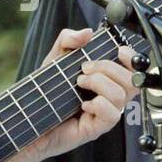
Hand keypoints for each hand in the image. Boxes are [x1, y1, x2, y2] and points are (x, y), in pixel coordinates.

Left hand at [19, 27, 137, 161]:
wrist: (28, 118)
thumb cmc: (45, 92)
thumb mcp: (55, 59)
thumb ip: (68, 40)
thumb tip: (86, 33)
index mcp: (106, 81)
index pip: (133, 70)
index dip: (132, 59)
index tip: (119, 50)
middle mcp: (109, 98)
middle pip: (131, 81)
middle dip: (108, 67)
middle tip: (85, 68)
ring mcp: (104, 114)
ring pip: (121, 95)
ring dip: (99, 83)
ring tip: (79, 83)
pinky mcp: (96, 129)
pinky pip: (111, 115)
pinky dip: (97, 104)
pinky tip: (82, 104)